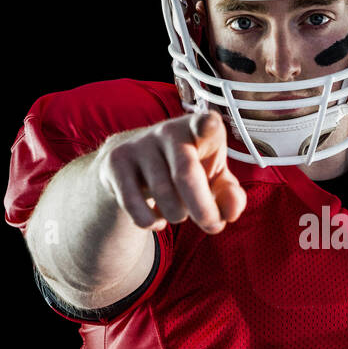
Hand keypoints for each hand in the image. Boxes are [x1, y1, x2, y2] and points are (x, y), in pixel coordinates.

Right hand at [96, 110, 245, 233]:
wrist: (134, 165)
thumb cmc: (186, 170)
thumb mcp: (213, 181)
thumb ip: (230, 196)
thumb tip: (231, 212)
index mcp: (200, 130)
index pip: (205, 123)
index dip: (207, 125)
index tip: (209, 125)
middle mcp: (169, 131)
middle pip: (186, 174)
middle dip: (203, 208)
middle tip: (212, 225)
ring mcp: (140, 144)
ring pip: (163, 194)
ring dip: (177, 215)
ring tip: (178, 212)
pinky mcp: (116, 161)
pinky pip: (134, 205)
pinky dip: (150, 222)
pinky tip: (155, 218)